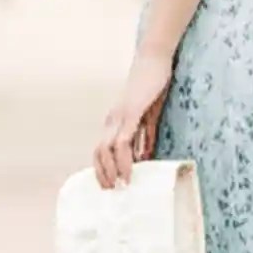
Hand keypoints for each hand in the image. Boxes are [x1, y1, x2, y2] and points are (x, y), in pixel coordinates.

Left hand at [93, 51, 172, 188]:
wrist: (154, 60)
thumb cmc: (152, 84)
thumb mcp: (149, 115)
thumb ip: (145, 135)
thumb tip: (144, 155)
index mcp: (115, 120)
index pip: (101, 149)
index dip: (102, 168)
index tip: (109, 184)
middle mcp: (112, 120)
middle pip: (98, 152)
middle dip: (102, 174)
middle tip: (111, 191)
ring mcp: (119, 117)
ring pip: (106, 150)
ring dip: (112, 171)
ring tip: (121, 186)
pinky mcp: (130, 114)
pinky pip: (122, 142)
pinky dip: (124, 159)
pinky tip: (129, 172)